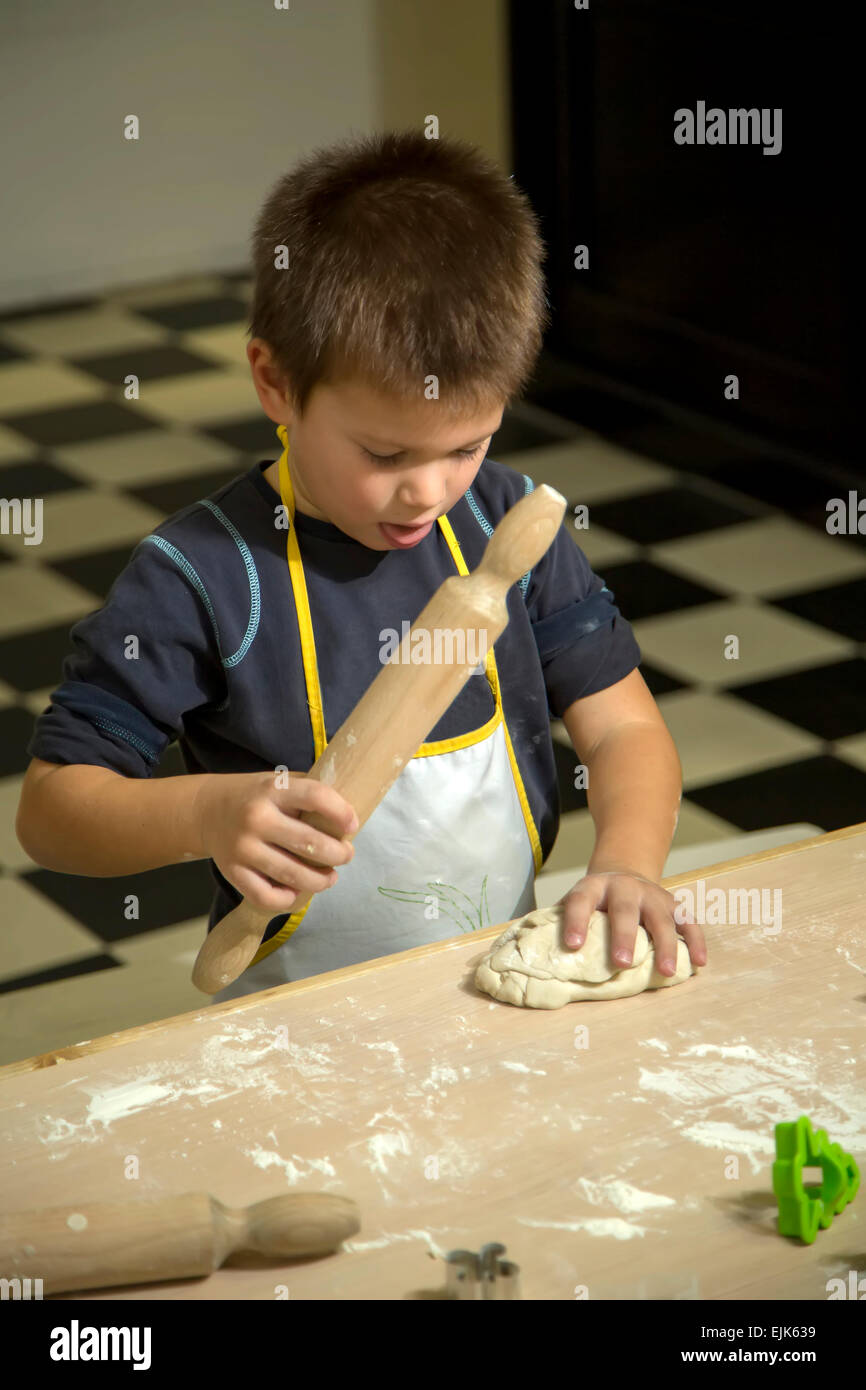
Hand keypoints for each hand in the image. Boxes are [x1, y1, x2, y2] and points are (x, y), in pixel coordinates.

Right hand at [195, 769, 358, 915]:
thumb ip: (308, 795)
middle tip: (346, 855)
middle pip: (310, 844)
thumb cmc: (256, 797)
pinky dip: (288, 900)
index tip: (352, 826)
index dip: (341, 812)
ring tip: (331, 877)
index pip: (316, 797)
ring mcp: (243, 848)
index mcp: (273, 790)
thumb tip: (348, 818)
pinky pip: (266, 897)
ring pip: (293, 875)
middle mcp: (256, 818)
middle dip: (338, 854)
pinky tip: (299, 892)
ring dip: (321, 881)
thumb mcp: (279, 783)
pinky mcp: (233, 872)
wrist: (207, 810)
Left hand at [557, 870, 706, 976]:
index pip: (581, 901)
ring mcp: (652, 895)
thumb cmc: (594, 900)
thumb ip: (557, 922)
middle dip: (624, 936)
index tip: (573, 945)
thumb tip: (531, 955)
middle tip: (621, 962)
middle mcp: (624, 887)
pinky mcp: (674, 904)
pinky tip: (698, 963)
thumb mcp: (575, 901)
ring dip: (666, 944)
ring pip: (661, 917)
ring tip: (666, 971)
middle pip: (625, 909)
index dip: (576, 921)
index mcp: (593, 887)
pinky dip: (696, 941)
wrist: (623, 871)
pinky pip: (689, 921)